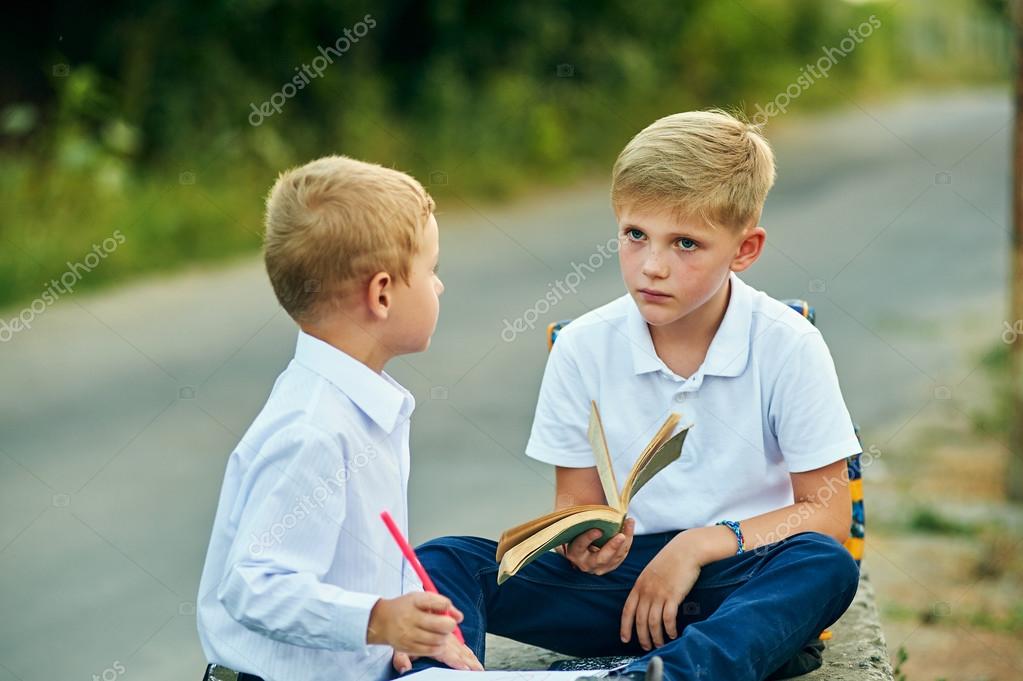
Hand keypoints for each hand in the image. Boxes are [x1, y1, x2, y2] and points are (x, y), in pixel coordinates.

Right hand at [368, 592, 464, 658]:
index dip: (447, 606)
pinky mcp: (408, 647)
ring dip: (444, 637)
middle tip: (446, 624)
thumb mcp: (422, 598)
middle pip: (443, 625)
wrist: (381, 621)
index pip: (441, 603)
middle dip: (450, 625)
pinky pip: (432, 650)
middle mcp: (411, 617)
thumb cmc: (407, 607)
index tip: (444, 608)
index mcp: (416, 600)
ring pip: (439, 639)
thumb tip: (460, 617)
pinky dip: (438, 646)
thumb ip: (442, 604)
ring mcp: (409, 634)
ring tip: (439, 633)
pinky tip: (435, 641)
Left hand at [392, 635, 483, 673]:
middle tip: (478, 670)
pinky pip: (459, 644)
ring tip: (479, 667)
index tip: (464, 668)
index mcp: (431, 640)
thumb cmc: (400, 632)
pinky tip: (472, 657)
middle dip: (468, 661)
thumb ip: (401, 658)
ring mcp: (445, 636)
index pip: (446, 652)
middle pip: (458, 651)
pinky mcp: (446, 636)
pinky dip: (467, 651)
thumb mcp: (398, 647)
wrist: (400, 616)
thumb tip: (405, 668)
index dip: (456, 660)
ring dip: (470, 657)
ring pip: (461, 647)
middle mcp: (440, 637)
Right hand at [557, 518, 634, 575]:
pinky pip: (621, 556)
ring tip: (629, 523)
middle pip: (601, 558)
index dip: (589, 538)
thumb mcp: (576, 528)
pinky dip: (627, 542)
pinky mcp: (610, 566)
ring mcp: (599, 568)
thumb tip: (594, 508)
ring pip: (615, 557)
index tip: (598, 530)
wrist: (581, 551)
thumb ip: (583, 521)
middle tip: (621, 535)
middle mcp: (586, 563)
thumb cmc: (578, 533)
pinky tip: (629, 528)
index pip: (580, 545)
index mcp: (574, 553)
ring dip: (625, 541)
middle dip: (612, 547)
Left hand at [620, 536, 700, 650]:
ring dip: (656, 637)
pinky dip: (669, 629)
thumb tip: (645, 602)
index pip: (627, 610)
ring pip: (653, 622)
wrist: (686, 550)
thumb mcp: (651, 572)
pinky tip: (672, 634)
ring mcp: (659, 593)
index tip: (625, 639)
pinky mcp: (673, 596)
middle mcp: (646, 591)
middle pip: (639, 620)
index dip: (625, 626)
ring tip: (660, 644)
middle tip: (646, 647)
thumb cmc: (671, 560)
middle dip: (642, 637)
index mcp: (639, 585)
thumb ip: (645, 587)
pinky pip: (668, 618)